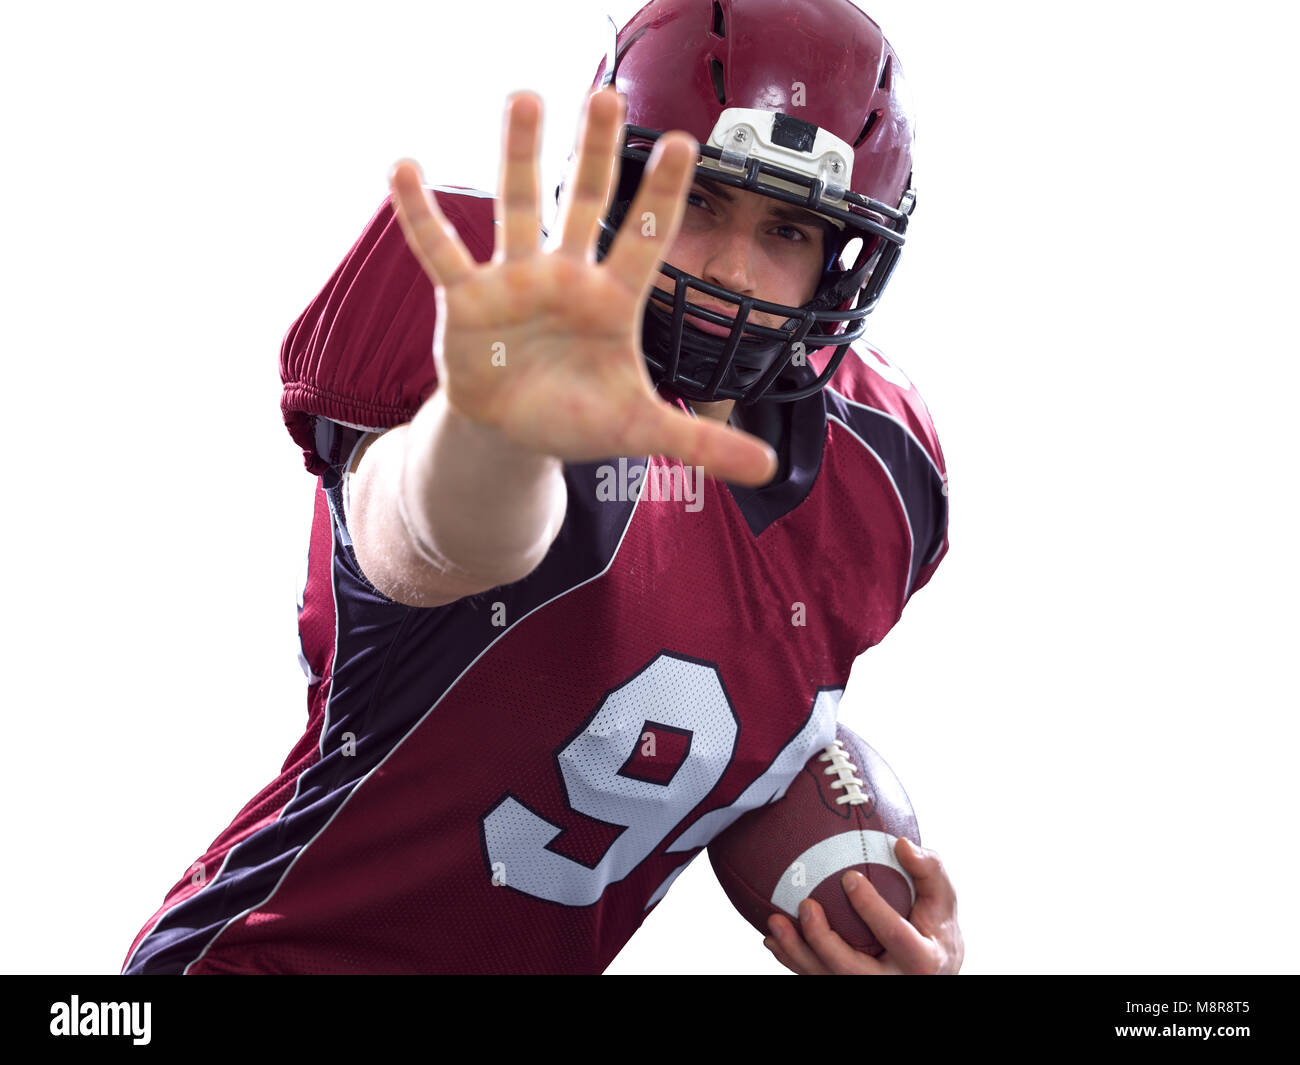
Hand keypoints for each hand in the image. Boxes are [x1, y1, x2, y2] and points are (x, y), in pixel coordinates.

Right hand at [387, 88, 777, 485]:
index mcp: (613, 301)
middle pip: (584, 203)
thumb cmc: (581, 416)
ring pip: (518, 209)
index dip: (661, 195)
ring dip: (520, 156)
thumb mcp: (643, 430)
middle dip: (595, 154)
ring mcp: (515, 280)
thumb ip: (701, 440)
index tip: (683, 142)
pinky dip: (421, 214)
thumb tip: (767, 467)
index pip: (645, 239)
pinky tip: (404, 168)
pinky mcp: (467, 299)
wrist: (516, 432)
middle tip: (606, 95)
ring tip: (525, 99)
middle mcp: (566, 276)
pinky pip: (441, 250)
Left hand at [764, 837, 963, 973]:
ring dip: (797, 952)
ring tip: (774, 922)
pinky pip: (818, 979)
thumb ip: (928, 868)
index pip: (894, 935)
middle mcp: (895, 981)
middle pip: (851, 969)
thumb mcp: (943, 896)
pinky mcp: (849, 986)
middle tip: (805, 905)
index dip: (871, 908)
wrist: (935, 966)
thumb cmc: (936, 921)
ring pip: (828, 978)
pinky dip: (792, 961)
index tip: (849, 877)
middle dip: (822, 940)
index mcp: (923, 958)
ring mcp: (870, 988)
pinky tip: (773, 940)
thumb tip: (901, 843)